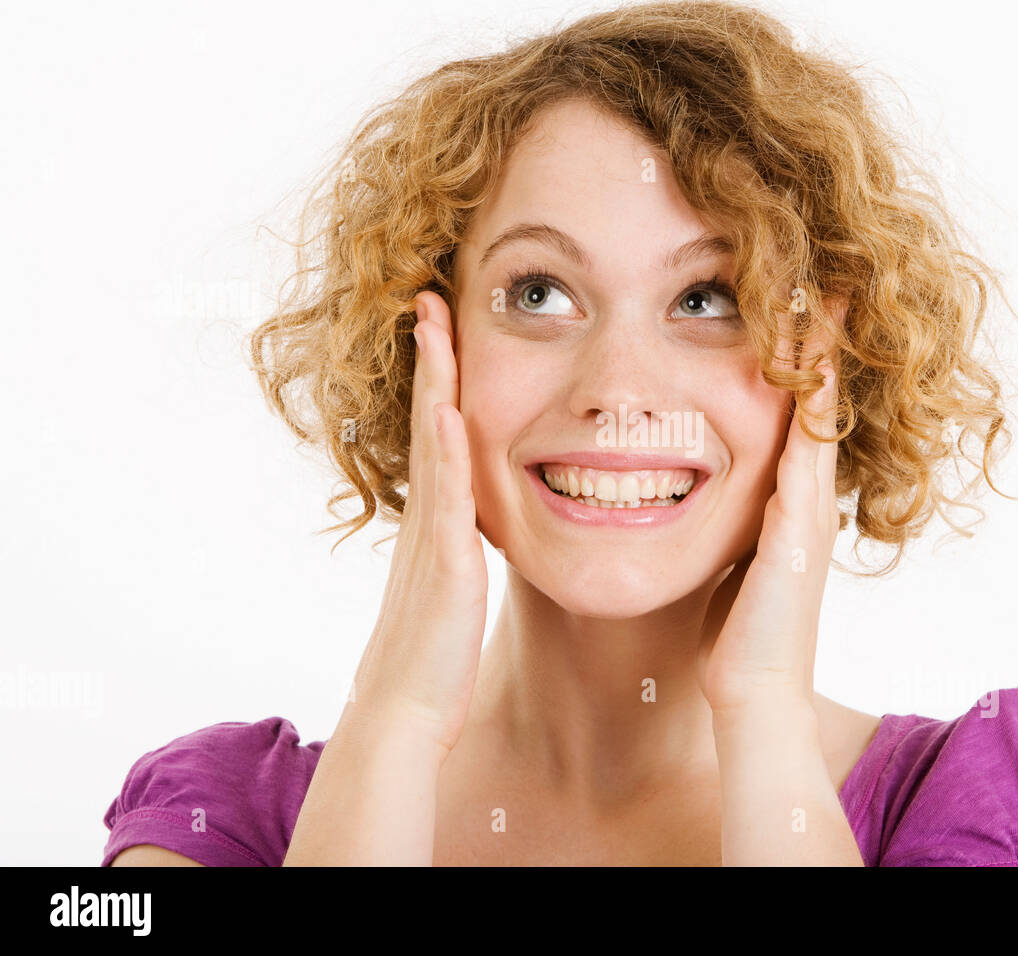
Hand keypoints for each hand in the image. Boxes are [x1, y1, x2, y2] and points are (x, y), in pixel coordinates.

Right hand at [350, 290, 487, 754]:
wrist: (404, 712)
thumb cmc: (430, 662)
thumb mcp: (447, 592)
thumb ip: (454, 554)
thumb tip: (465, 535)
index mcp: (433, 522)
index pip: (436, 435)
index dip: (439, 381)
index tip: (442, 329)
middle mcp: (427, 517)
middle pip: (428, 420)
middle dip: (431, 357)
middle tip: (429, 298)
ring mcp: (432, 535)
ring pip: (433, 441)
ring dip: (435, 380)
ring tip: (434, 322)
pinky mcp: (446, 564)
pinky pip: (447, 495)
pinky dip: (447, 448)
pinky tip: (451, 407)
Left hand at [698, 313, 841, 717]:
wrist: (753, 691)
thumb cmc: (732, 632)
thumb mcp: (728, 559)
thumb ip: (728, 523)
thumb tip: (693, 494)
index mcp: (785, 502)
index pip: (796, 414)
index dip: (798, 361)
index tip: (794, 304)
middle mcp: (806, 498)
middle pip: (820, 403)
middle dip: (823, 342)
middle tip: (826, 278)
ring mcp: (809, 512)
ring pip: (821, 416)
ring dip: (824, 358)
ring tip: (826, 297)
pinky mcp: (798, 532)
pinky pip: (808, 453)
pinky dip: (814, 406)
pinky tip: (812, 363)